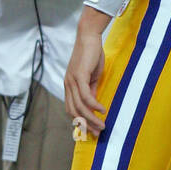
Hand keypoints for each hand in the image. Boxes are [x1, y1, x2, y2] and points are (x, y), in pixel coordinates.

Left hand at [64, 15, 107, 134]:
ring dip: (91, 118)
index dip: (80, 121)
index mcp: (70, 86)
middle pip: (74, 111)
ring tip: (102, 125)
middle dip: (86, 124)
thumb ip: (91, 89)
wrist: (89, 37)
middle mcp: (68, 85)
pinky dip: (94, 105)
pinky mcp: (79, 76)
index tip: (92, 130)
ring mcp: (72, 81)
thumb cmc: (91, 55)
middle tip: (98, 133)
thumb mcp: (92, 76)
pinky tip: (102, 110)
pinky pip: (86, 95)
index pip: (72, 108)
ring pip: (80, 106)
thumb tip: (93, 104)